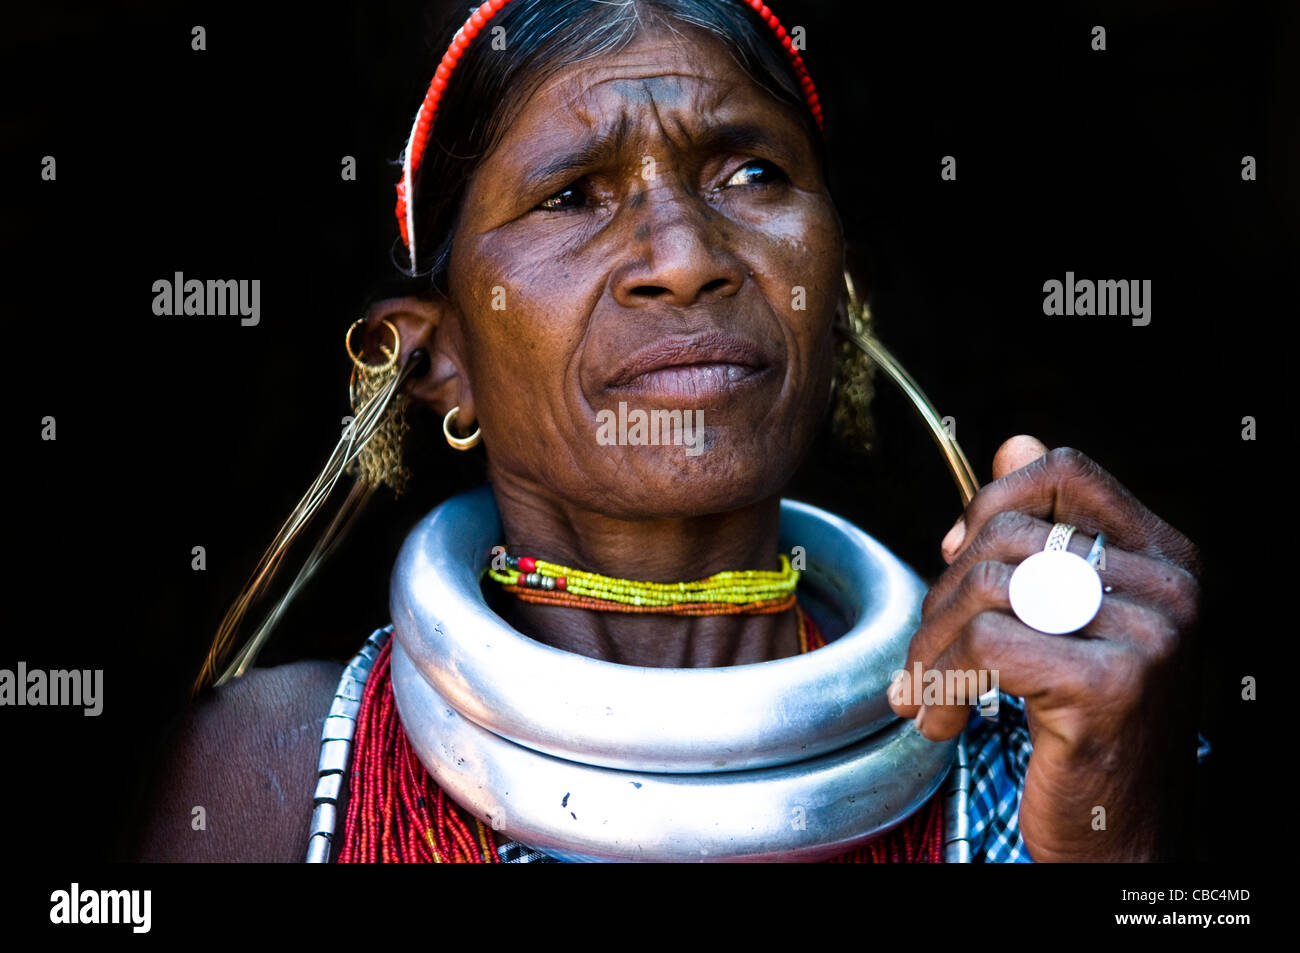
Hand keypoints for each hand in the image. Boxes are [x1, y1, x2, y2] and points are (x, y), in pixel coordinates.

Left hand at [887, 435, 1201, 860]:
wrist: (1117, 834)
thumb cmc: (1085, 726)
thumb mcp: (1063, 619)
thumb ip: (1042, 530)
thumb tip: (1012, 441)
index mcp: (1165, 556)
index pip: (1064, 471)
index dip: (991, 501)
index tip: (954, 552)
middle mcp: (1172, 585)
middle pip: (1007, 534)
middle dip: (942, 594)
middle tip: (928, 652)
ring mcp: (1152, 634)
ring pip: (987, 585)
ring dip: (931, 645)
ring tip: (925, 689)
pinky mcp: (1113, 685)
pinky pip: (987, 645)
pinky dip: (942, 683)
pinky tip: (939, 720)